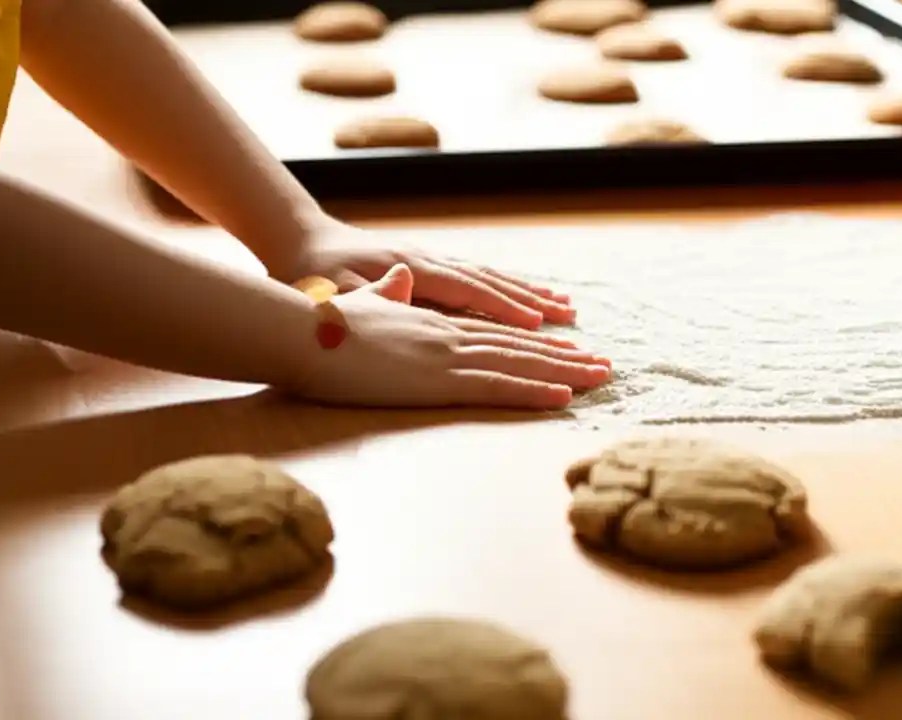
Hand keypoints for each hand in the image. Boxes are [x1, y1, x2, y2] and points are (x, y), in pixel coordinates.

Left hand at [285, 217, 575, 330]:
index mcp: (408, 269)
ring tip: (567, 308)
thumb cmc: (311, 273)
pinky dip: (510, 289)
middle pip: (490, 284)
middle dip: (533, 303)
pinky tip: (532, 299)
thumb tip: (397, 290)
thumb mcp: (329, 288)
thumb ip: (364, 293)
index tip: (536, 325)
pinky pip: (480, 279)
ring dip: (530, 294)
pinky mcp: (432, 268)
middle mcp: (429, 262)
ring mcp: (433, 262)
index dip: (502, 308)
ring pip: (491, 278)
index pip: (465, 291)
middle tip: (570, 320)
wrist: (301, 238)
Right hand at [285, 265, 610, 409]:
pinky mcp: (436, 378)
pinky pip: (494, 385)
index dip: (532, 341)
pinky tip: (562, 397)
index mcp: (431, 324)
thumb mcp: (361, 307)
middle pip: (517, 346)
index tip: (565, 347)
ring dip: (563, 372)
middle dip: (563, 357)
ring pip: (517, 363)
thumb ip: (387, 299)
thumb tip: (402, 282)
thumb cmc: (318, 323)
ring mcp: (445, 355)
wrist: (297, 326)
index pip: (493, 333)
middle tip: (604, 366)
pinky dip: (531, 390)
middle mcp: (447, 335)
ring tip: (599, 378)